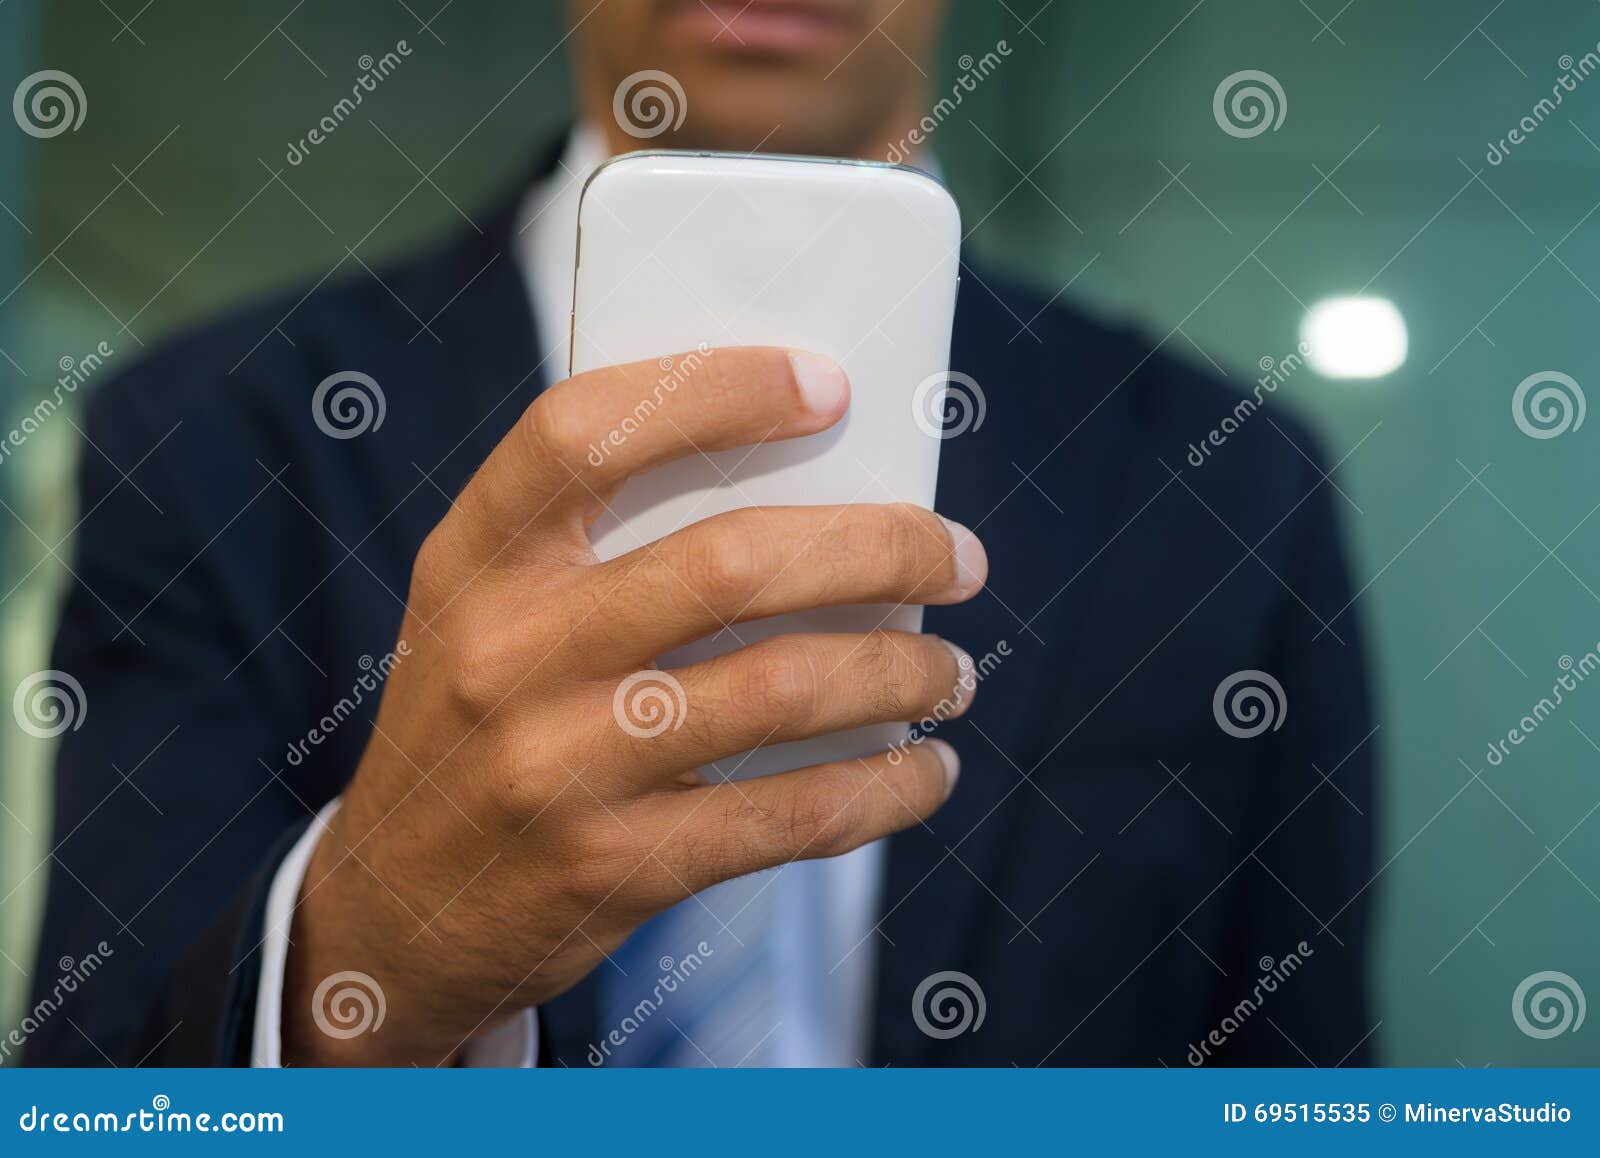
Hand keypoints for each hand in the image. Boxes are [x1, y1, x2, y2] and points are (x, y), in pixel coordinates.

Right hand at [281, 347, 986, 1064]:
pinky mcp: (618, 868)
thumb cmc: (475, 725)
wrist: (394, 913)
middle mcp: (512, 655)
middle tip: (957, 556)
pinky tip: (924, 772)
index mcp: (476, 562)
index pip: (585, 432)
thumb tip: (808, 488)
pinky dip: (887, 787)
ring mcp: (563, 768)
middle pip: (732, 564)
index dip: (716, 390)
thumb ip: (596, 548)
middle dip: (881, 549)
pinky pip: (793, 816)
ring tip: (954, 675)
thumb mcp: (485, 614)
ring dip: (905, 674)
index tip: (830, 386)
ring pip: (785, 688)